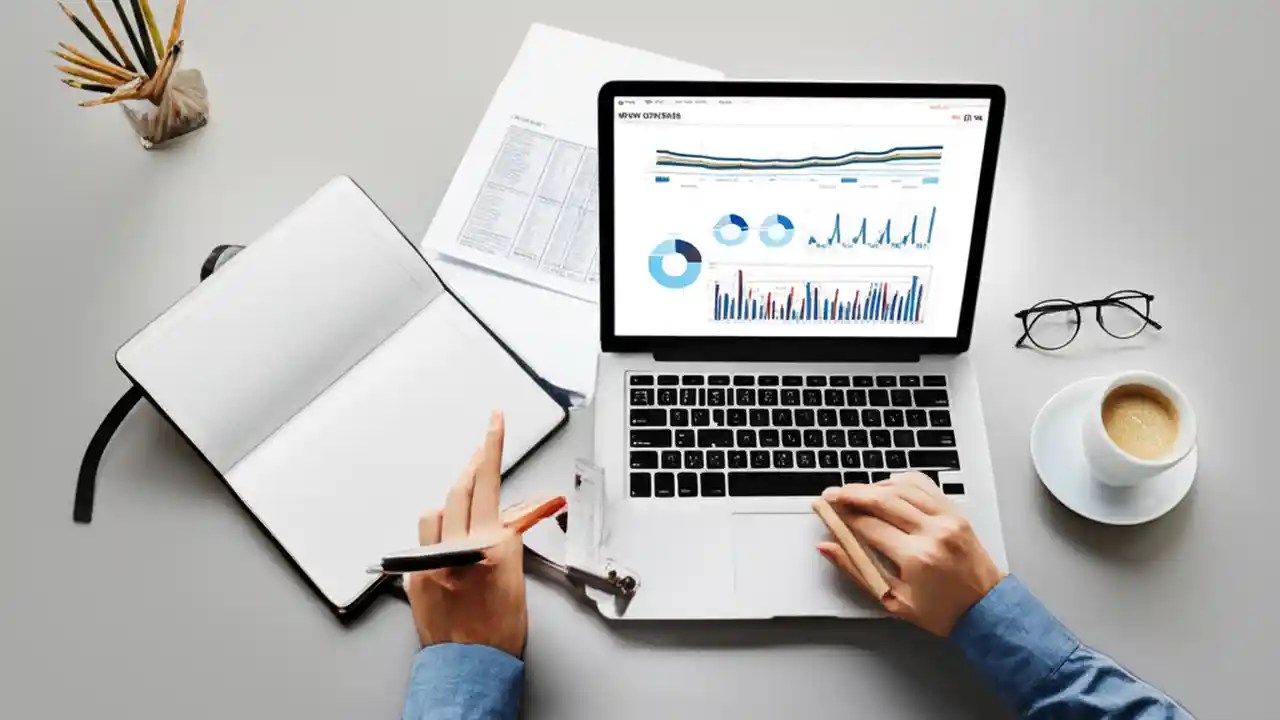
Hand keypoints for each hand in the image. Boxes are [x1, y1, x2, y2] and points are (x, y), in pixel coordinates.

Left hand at [407, 411, 526, 658]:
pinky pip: (423, 540)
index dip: (491, 445)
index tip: (492, 421)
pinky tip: (448, 548)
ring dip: (451, 505)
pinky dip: (436, 538)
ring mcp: (432, 560)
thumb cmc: (500, 631)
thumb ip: (508, 539)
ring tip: (465, 512)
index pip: (490, 483)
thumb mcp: (515, 576)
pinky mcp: (414, 574)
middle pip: (462, 487)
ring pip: (436, 511)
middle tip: (482, 444)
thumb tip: (513, 516)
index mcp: (493, 547)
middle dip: (473, 462)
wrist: (471, 666)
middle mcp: (460, 548)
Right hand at [818, 472, 1004, 636]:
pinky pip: (924, 486)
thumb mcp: (893, 600)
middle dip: (852, 494)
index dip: (842, 516)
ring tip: (854, 491)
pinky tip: (886, 486)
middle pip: (882, 500)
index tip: (827, 511)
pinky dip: (901, 481)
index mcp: (916, 558)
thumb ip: (857, 570)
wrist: (985, 609)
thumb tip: (828, 548)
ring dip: (873, 485)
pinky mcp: (955, 513)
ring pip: (902, 487)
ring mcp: (947, 518)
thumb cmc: (942, 611)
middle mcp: (933, 532)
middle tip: (833, 494)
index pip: (868, 525)